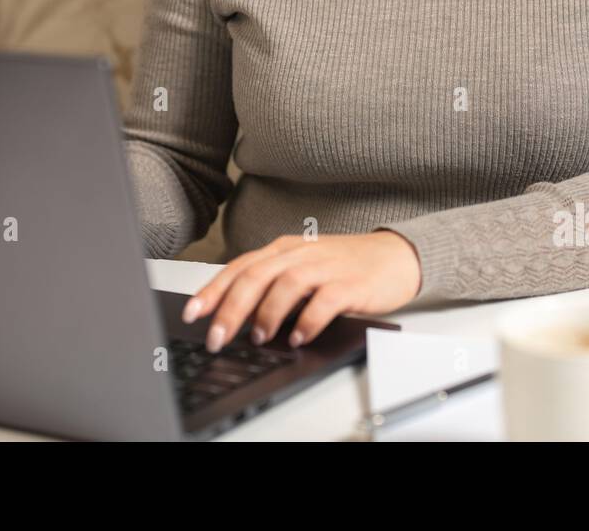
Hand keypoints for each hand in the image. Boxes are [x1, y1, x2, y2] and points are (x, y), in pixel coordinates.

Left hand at [181, 231, 421, 351]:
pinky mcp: (350, 284)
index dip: (213, 290)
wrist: (396, 256)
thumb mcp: (303, 267)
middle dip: (231, 308)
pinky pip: (324, 301)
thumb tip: (236, 317)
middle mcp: (300, 254)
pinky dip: (308, 319)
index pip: (240, 267)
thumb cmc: (345, 266)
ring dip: (268, 314)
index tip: (192, 313)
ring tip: (259, 338)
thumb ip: (272, 284)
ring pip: (286, 285)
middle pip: (256, 276)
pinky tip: (299, 337)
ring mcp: (326, 267)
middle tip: (217, 336)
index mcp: (284, 249)